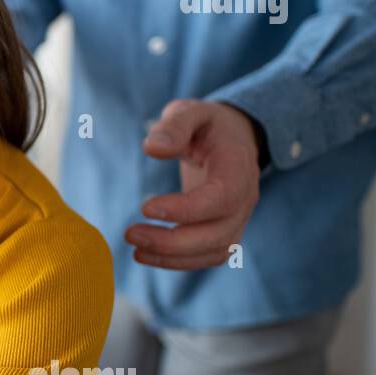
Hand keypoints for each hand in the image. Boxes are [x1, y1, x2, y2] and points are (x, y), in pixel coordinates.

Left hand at [126, 99, 260, 269]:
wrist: (234, 139)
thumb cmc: (207, 126)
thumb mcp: (191, 112)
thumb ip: (174, 125)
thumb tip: (153, 149)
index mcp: (237, 167)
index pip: (221, 198)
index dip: (186, 209)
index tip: (146, 208)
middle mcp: (245, 198)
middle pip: (218, 234)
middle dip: (172, 242)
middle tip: (130, 234)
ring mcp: (239, 219)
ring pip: (214, 251)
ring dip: (173, 257)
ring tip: (134, 247)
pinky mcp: (226, 231)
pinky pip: (209, 257)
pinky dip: (179, 262)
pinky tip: (146, 254)